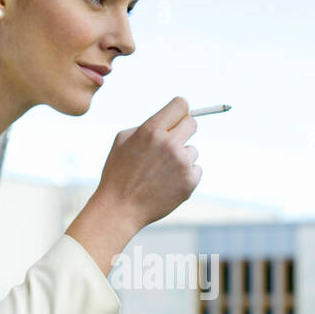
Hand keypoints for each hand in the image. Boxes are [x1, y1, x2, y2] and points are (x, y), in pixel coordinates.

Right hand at [95, 96, 200, 228]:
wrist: (120, 209)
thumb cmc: (118, 174)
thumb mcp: (122, 141)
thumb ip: (147, 125)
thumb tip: (168, 119)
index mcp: (151, 130)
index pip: (180, 105)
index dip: (180, 110)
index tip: (178, 116)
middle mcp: (169, 143)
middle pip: (192, 123)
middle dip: (184, 129)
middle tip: (174, 141)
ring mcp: (182, 163)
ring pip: (192, 150)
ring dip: (181, 158)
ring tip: (161, 172)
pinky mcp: (190, 181)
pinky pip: (196, 169)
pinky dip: (185, 175)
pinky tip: (168, 184)